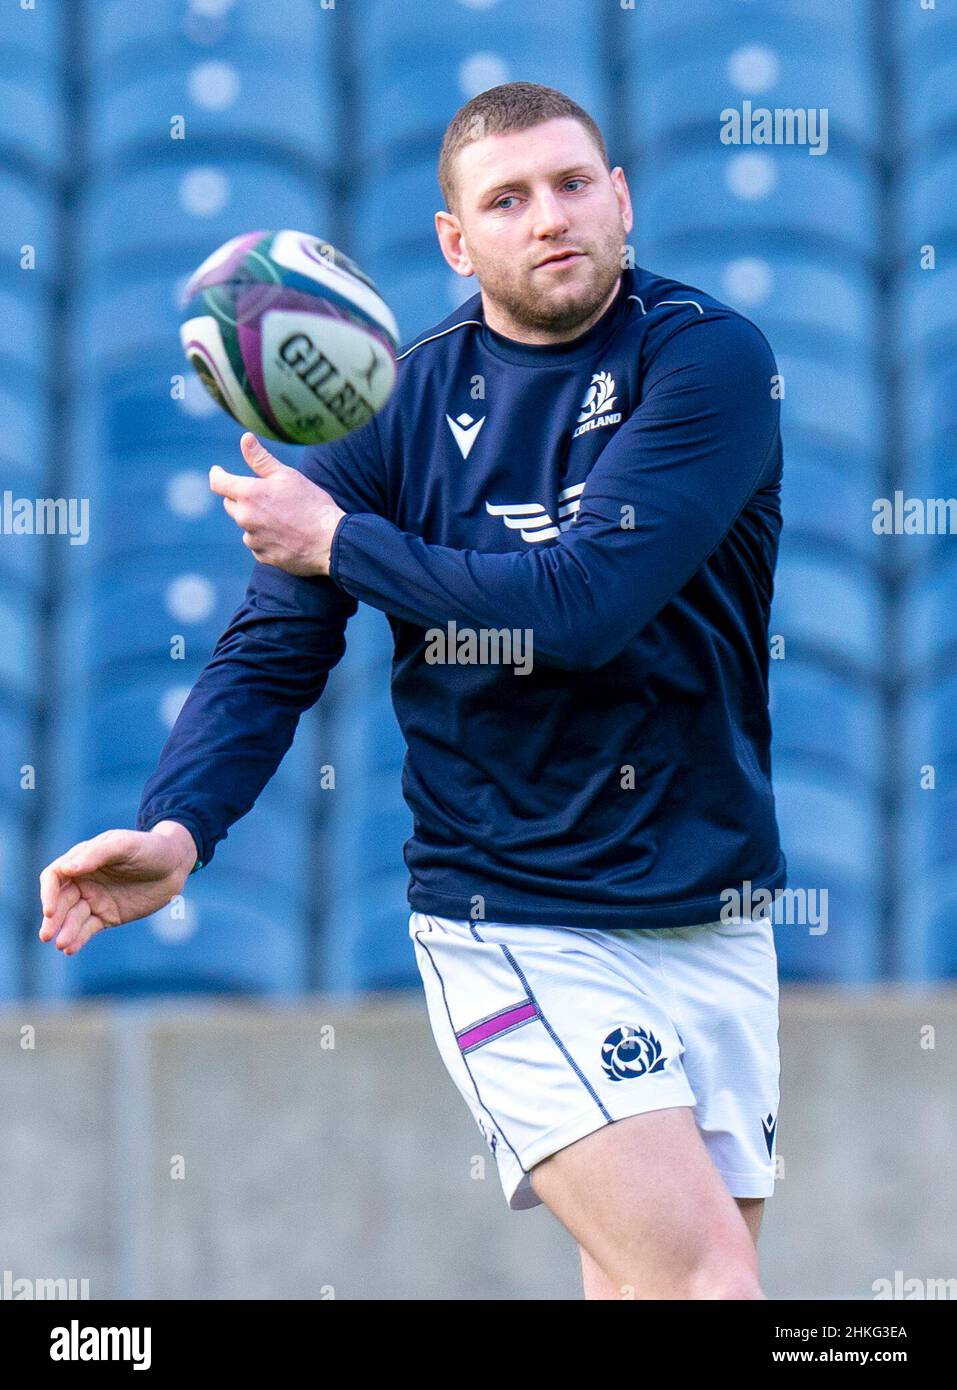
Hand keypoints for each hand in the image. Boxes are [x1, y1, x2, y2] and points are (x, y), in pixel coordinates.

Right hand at [38, 821, 198, 954]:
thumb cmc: (149, 848)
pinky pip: (87, 930)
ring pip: (72, 919)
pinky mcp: (107, 917)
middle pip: (60, 902)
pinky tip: (70, 949)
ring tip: (61, 945)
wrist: (175, 866)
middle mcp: (84, 881)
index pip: (55, 877)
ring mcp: (95, 900)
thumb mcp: (125, 845)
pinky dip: (78, 939)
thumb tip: (67, 868)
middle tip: (47, 935)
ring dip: (64, 932)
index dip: (48, 893)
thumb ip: (97, 855)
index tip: (50, 910)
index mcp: (83, 860)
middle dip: (52, 919)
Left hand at [209, 433, 345, 576]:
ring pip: (245, 525)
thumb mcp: (287, 475)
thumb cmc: (312, 504)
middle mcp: (245, 518)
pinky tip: (286, 535)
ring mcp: (252, 540)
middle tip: (267, 496)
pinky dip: (265, 537)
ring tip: (283, 518)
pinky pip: (257, 543)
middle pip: (231, 504)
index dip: (217, 474)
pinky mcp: (262, 556)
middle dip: (242, 498)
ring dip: (255, 519)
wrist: (330, 542)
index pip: (218, 483)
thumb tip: (245, 438)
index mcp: (249, 494)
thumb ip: (261, 459)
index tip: (218, 471)